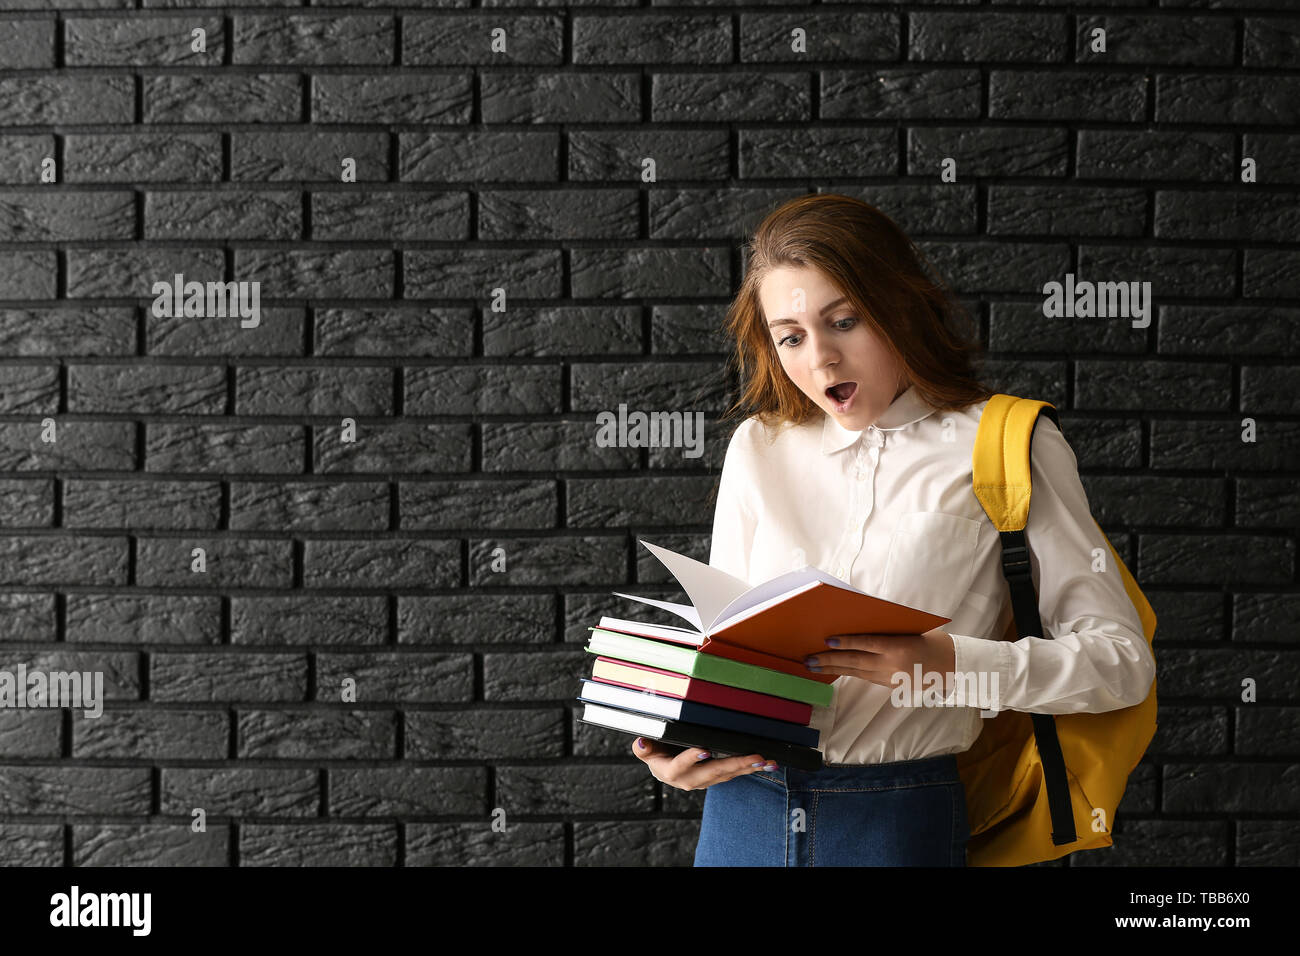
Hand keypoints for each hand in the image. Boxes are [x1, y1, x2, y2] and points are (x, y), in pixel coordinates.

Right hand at [632, 737, 776, 791]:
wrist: (664, 769)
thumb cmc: (656, 754)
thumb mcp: (646, 750)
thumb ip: (643, 748)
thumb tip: (641, 742)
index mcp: (670, 772)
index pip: (680, 766)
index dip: (691, 758)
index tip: (704, 750)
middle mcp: (689, 780)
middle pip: (712, 772)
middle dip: (735, 764)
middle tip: (754, 757)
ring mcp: (704, 781)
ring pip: (727, 774)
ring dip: (748, 767)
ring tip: (765, 760)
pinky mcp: (716, 778)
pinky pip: (734, 773)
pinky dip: (751, 768)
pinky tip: (767, 763)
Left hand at [803, 626, 956, 691]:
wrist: (952, 666)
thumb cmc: (930, 640)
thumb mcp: (909, 630)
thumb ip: (885, 631)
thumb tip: (857, 626)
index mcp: (898, 647)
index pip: (867, 644)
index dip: (846, 643)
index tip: (828, 641)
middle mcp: (892, 665)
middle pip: (855, 661)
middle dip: (829, 660)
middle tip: (808, 659)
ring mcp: (890, 677)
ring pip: (856, 672)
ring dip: (833, 669)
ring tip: (813, 666)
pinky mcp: (890, 685)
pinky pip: (864, 677)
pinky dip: (847, 672)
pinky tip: (833, 670)